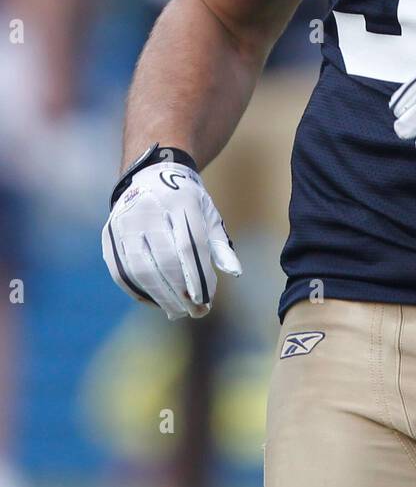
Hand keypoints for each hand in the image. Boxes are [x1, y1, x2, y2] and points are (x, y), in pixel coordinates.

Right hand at [102, 148, 240, 319]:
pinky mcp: (110, 234)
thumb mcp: (207, 213)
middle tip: (196, 312)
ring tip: (177, 311)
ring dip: (161, 297)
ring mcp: (125, 222)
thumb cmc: (185, 201)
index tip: (207, 299)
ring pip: (141, 270)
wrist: (150, 175)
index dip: (198, 277)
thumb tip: (234, 272)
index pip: (190, 246)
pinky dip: (139, 291)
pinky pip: (122, 272)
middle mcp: (150, 209)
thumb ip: (220, 243)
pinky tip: (156, 301)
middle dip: (182, 291)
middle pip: (166, 260)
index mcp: (180, 201)